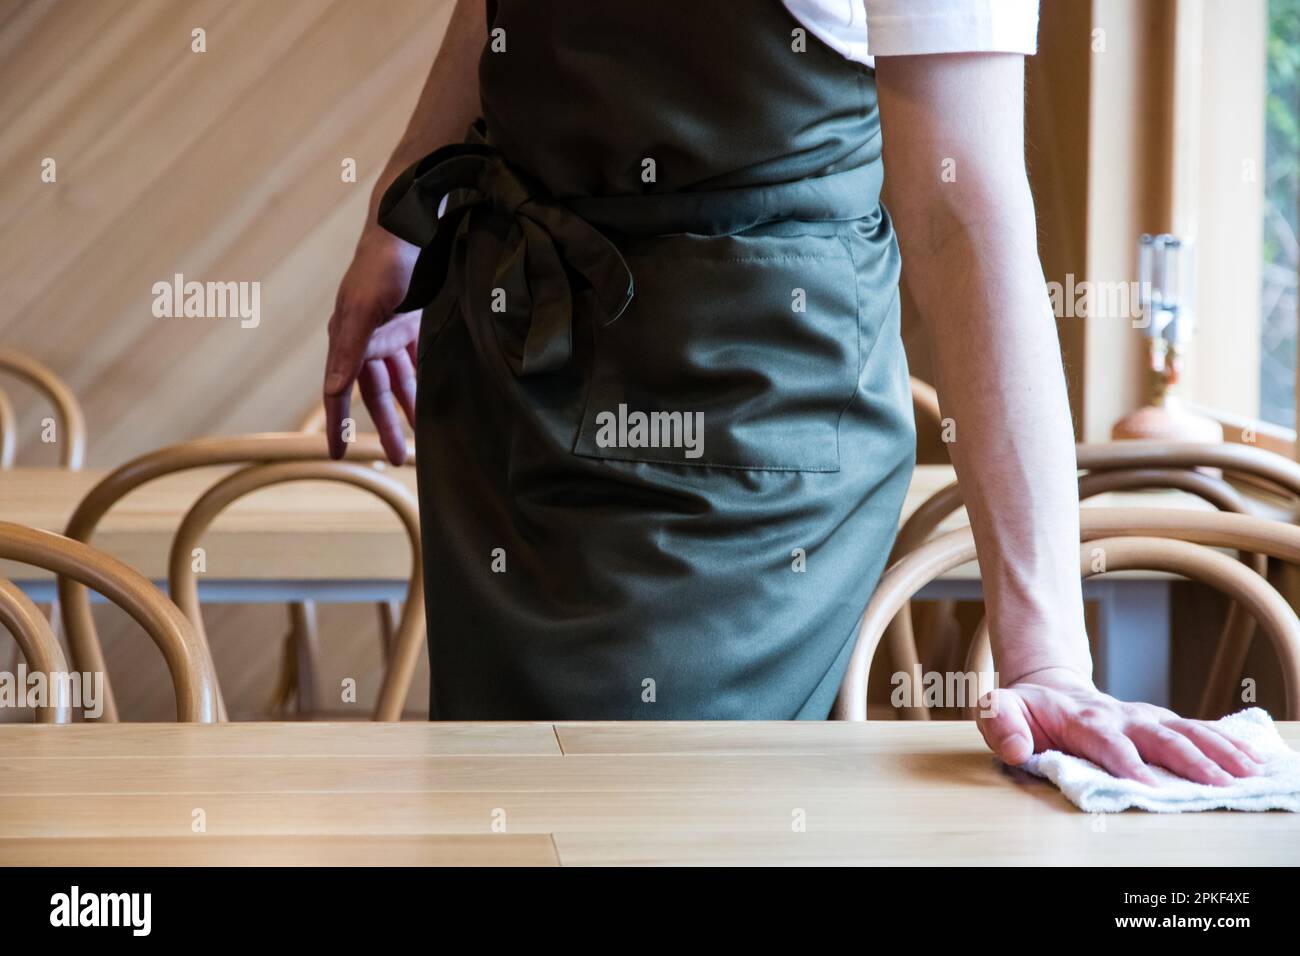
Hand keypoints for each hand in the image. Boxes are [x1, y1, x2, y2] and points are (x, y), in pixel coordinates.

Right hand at [323, 229, 420, 464]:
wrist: (410, 225)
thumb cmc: (381, 263)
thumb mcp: (364, 308)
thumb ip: (349, 350)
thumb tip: (330, 390)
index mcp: (347, 338)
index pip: (338, 391)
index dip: (338, 424)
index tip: (338, 455)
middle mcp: (367, 339)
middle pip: (375, 393)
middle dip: (386, 425)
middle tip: (396, 458)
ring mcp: (392, 332)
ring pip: (401, 380)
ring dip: (412, 406)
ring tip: (427, 435)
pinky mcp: (416, 323)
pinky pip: (421, 360)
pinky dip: (429, 379)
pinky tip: (441, 397)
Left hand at [976, 666, 1267, 785]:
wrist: (1048, 688)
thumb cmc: (1026, 710)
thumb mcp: (999, 712)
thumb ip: (1001, 726)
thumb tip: (1019, 748)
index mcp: (1083, 717)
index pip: (1107, 741)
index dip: (1127, 761)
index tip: (1149, 785)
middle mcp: (1119, 715)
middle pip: (1159, 736)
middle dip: (1189, 759)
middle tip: (1217, 784)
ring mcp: (1143, 717)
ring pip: (1185, 730)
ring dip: (1217, 750)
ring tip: (1247, 770)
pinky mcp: (1159, 722)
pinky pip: (1195, 729)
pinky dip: (1225, 741)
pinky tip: (1251, 756)